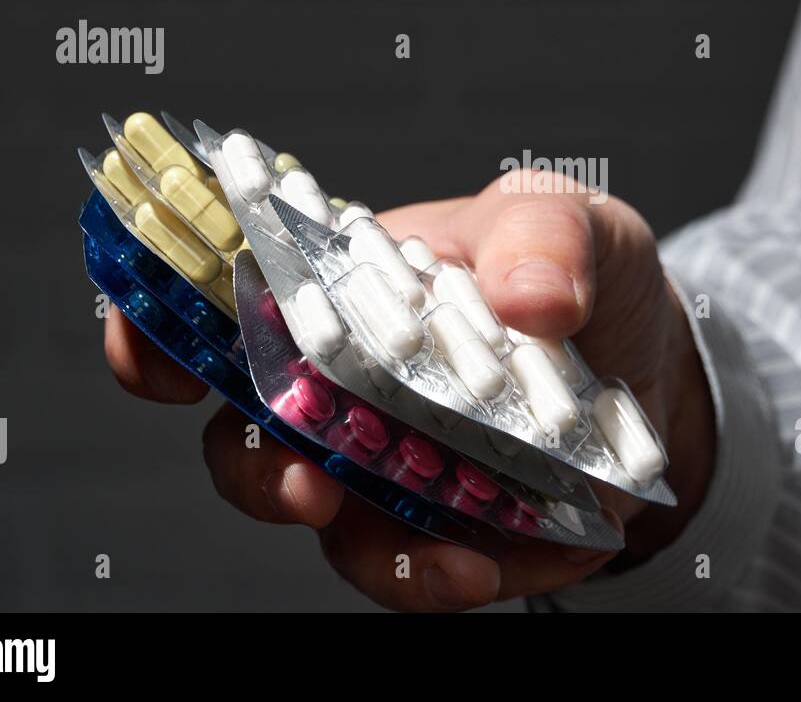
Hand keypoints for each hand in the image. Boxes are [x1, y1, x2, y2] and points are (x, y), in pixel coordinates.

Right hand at [104, 169, 714, 609]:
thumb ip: (545, 233)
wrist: (653, 366)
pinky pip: (410, 568)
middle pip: (248, 437)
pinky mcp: (442, 527)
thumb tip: (527, 294)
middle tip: (300, 478)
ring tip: (428, 549)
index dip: (163, 329)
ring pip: (325, 520)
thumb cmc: (584, 276)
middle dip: (254, 467)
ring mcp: (388, 465)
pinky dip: (435, 577)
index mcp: (345, 293)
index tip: (148, 346)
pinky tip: (483, 565)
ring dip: (353, 542)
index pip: (223, 309)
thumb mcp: (575, 223)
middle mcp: (346, 386)